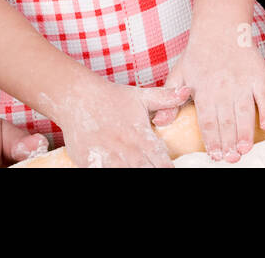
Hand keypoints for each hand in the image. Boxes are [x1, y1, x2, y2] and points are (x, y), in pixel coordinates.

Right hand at [48, 74, 189, 167]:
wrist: (78, 96)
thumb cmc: (112, 97)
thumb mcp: (140, 96)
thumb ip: (165, 98)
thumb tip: (187, 91)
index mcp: (141, 136)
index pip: (161, 160)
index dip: (168, 167)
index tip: (175, 169)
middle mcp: (126, 149)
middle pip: (145, 170)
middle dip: (153, 172)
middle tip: (161, 172)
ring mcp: (107, 157)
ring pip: (125, 173)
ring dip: (133, 172)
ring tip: (139, 170)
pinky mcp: (89, 162)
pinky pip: (99, 172)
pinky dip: (108, 172)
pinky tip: (116, 171)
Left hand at [152, 29, 264, 162]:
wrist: (221, 26)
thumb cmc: (199, 52)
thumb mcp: (179, 73)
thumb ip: (170, 98)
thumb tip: (159, 121)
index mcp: (203, 88)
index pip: (207, 120)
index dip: (211, 140)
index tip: (215, 156)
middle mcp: (222, 86)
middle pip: (226, 120)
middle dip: (228, 142)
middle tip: (231, 159)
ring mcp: (241, 80)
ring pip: (244, 111)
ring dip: (245, 132)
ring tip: (245, 150)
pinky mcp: (258, 73)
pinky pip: (264, 94)